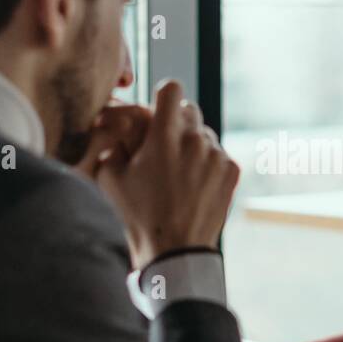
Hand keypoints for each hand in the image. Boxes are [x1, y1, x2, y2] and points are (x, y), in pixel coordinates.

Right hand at [78, 80, 238, 268]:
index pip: (171, 89)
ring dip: (192, 144)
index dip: (162, 97)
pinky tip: (194, 185)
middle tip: (163, 147)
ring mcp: (217, 156)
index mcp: (165, 135)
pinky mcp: (232, 172)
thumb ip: (113, 144)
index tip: (157, 111)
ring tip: (178, 173)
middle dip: (175, 123)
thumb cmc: (138, 217)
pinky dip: (208, 163)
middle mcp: (195, 140)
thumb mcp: (110, 178)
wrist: (174, 252)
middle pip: (189, 110)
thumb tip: (116, 128)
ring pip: (205, 134)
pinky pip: (219, 155)